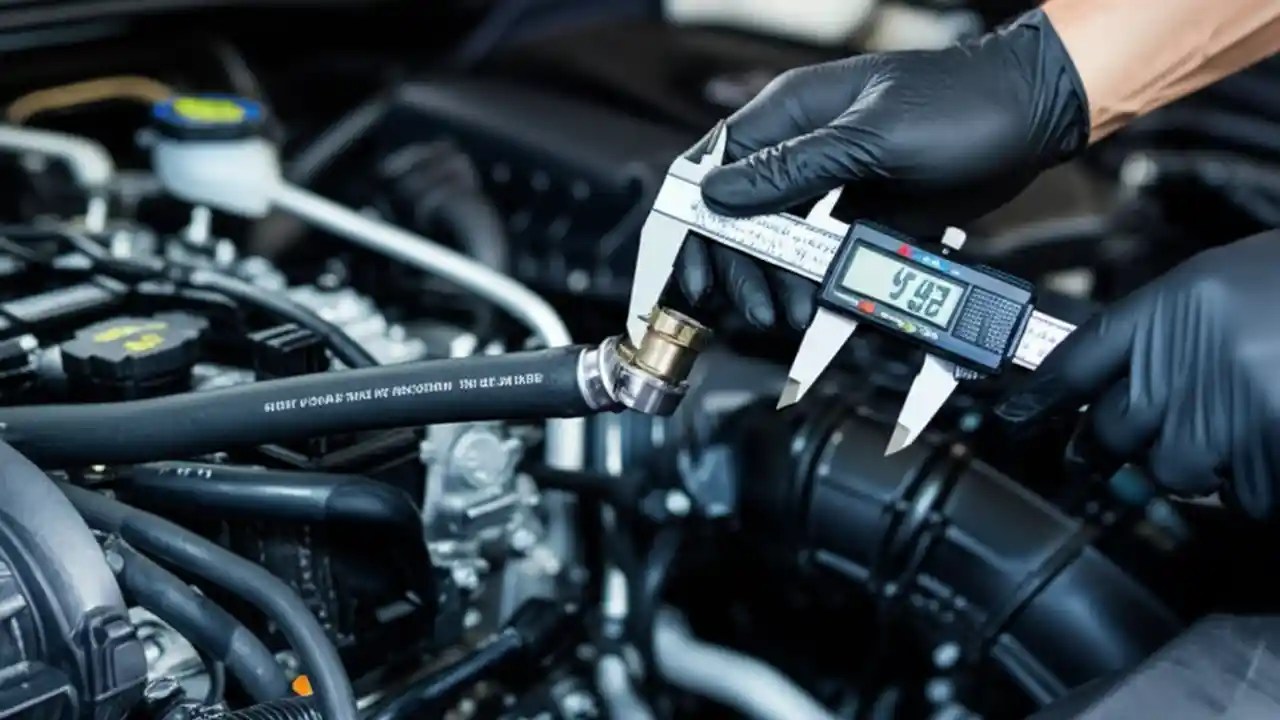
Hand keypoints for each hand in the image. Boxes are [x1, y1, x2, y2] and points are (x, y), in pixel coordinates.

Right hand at [675, 8, 1089, 330]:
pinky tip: (820, 309)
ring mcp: (833, 184)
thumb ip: (793, 168)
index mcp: (792, 113)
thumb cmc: (963, 104)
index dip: (692, 218)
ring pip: (780, 244)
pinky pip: (825, 258)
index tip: (690, 267)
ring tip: (792, 314)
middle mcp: (804, 148)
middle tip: (757, 305)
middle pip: (739, 216)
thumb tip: (720, 191)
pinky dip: (818, 286)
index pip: (713, 165)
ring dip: (779, 283)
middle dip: (740, 267)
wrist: (1033, 118)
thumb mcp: (871, 138)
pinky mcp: (863, 215)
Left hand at [996, 230, 1279, 518]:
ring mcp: (1228, 413)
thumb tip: (1115, 385)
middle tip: (1180, 419)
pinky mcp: (1265, 459)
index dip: (1038, 395)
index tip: (1010, 418)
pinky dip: (1256, 481)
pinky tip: (1277, 439)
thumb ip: (1167, 333)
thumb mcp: (1228, 287)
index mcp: (1176, 305)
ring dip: (1202, 460)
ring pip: (1171, 470)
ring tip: (1253, 417)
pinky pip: (1239, 494)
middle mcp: (1188, 360)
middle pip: (1112, 429)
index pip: (1078, 358)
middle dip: (1130, 437)